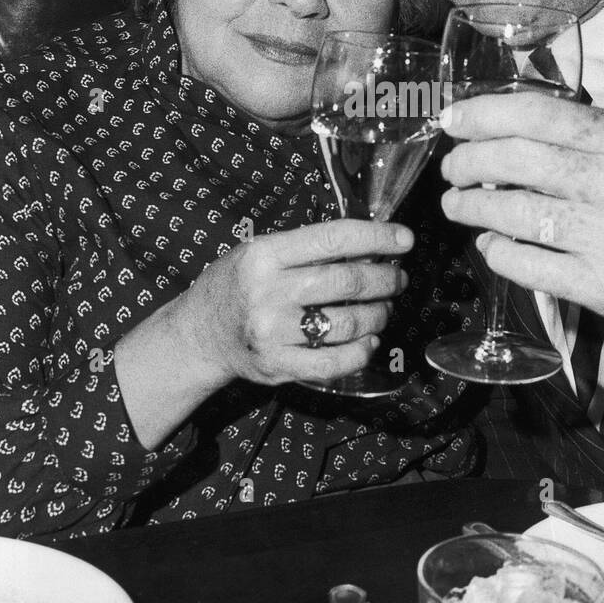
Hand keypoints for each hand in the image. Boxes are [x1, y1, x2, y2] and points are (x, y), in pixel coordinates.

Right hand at [171, 218, 414, 386]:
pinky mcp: (278, 365)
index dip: (377, 237)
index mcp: (265, 255)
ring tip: (384, 308)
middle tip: (398, 278)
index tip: (404, 239)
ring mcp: (273, 332)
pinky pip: (334, 362)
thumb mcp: (260, 252)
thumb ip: (306, 247)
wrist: (199, 333)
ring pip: (348, 323)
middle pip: (347, 282)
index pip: (333, 238)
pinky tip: (369, 340)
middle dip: (386, 279)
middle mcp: (268, 292)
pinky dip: (361, 351)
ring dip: (379, 314)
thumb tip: (368, 243)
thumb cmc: (237, 285)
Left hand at [438, 93, 603, 367]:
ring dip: (472, 206)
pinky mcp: (602, 286)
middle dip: (468, 160)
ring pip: (513, 213)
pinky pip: (526, 264)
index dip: (483, 114)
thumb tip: (512, 124)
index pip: (538, 114)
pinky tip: (492, 243)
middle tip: (452, 166)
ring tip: (458, 203)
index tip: (452, 119)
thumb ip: (592, 139)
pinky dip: (497, 251)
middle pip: (516, 161)